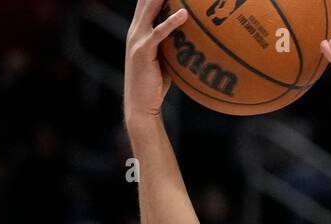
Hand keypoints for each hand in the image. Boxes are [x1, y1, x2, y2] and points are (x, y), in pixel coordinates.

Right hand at [124, 0, 187, 124]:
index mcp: (140, 30)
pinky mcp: (142, 51)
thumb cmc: (156, 85)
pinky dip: (172, 22)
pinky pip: (159, 33)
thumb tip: (195, 38)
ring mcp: (137, 39)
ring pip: (150, 10)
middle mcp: (135, 30)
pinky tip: (185, 14)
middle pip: (146, 0)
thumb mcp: (166, 59)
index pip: (147, 3)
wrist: (141, 105)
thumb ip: (174, 44)